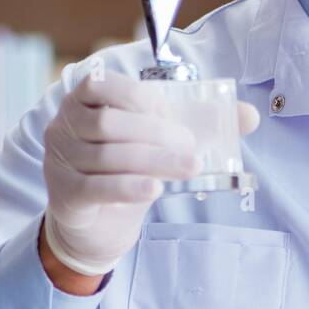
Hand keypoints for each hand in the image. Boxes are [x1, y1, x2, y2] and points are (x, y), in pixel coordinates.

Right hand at [42, 71, 260, 277]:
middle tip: (191, 149)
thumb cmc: (130, 167)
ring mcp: (59, 161)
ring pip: (106, 156)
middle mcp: (64, 126)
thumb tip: (249, 115)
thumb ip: (200, 123)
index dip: (141, 99)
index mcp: (84, 100)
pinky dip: (128, 187)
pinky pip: (96, 187)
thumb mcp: (162, 140)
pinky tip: (155, 189)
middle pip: (109, 123)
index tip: (173, 117)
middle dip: (156, 134)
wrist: (100, 223)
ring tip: (188, 168)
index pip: (103, 85)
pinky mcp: (64, 196)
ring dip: (153, 161)